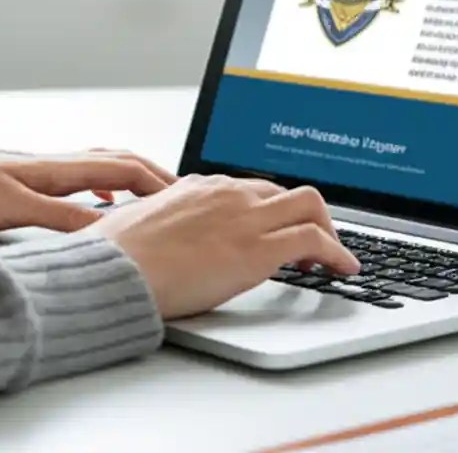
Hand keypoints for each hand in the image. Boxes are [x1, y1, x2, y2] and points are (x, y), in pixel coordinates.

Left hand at [0, 149, 176, 233]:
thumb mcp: (15, 208)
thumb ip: (60, 216)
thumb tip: (105, 228)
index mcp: (59, 168)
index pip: (124, 169)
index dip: (158, 182)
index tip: (185, 198)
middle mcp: (58, 164)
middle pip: (121, 162)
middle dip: (155, 177)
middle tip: (183, 196)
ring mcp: (47, 170)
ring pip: (104, 167)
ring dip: (133, 178)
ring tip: (155, 196)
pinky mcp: (34, 180)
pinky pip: (84, 176)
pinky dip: (106, 185)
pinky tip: (103, 200)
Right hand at [87, 174, 359, 319]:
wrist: (114, 270)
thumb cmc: (114, 256)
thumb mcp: (136, 225)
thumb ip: (160, 223)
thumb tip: (160, 238)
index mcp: (196, 186)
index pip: (247, 188)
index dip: (268, 210)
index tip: (273, 228)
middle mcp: (225, 193)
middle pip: (282, 191)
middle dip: (302, 216)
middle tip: (309, 243)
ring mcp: (244, 217)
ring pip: (309, 204)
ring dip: (327, 228)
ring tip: (332, 255)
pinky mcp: (258, 248)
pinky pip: (314, 240)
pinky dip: (337, 253)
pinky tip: (343, 269)